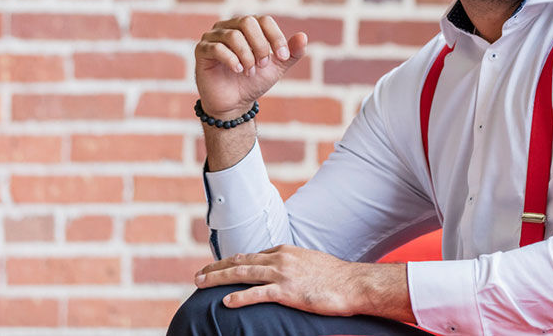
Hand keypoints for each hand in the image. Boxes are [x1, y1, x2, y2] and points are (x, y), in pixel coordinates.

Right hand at [193, 15, 306, 117]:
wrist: (234, 103)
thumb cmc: (254, 81)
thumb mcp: (276, 67)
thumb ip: (291, 53)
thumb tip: (303, 36)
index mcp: (247, 27)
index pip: (264, 20)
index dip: (276, 37)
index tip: (283, 57)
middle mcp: (229, 27)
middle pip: (247, 22)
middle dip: (260, 45)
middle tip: (263, 64)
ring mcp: (213, 37)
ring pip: (233, 36)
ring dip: (247, 56)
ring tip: (250, 71)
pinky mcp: (202, 51)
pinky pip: (217, 48)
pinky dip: (232, 60)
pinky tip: (238, 70)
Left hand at [194, 245, 411, 320]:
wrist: (353, 283)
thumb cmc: (337, 277)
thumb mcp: (312, 264)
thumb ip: (295, 266)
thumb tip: (289, 273)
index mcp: (286, 251)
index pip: (253, 255)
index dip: (233, 261)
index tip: (219, 267)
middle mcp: (280, 258)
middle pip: (241, 261)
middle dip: (217, 267)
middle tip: (199, 275)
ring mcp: (282, 274)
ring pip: (242, 274)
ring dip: (218, 278)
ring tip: (201, 284)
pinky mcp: (287, 291)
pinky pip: (257, 294)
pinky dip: (239, 298)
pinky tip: (225, 303)